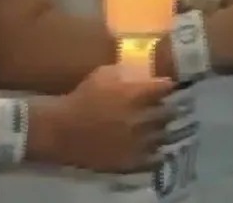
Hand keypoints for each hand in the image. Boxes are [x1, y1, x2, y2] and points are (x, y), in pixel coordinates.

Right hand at [31, 65, 174, 173]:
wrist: (61, 130)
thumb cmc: (82, 98)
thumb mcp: (103, 74)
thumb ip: (127, 71)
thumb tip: (145, 71)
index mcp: (137, 95)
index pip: (166, 88)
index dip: (168, 86)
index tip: (167, 86)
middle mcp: (142, 118)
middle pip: (170, 112)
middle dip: (168, 107)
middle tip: (163, 107)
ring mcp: (139, 142)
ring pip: (165, 135)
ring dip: (162, 129)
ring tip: (157, 127)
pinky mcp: (132, 161)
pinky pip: (156, 157)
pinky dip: (156, 151)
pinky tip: (151, 146)